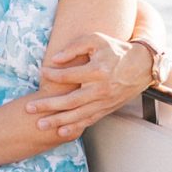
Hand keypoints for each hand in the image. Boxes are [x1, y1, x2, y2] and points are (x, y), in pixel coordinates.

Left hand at [26, 32, 151, 136]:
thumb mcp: (96, 40)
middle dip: (48, 106)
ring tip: (40, 124)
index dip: (52, 74)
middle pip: (70, 101)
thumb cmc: (116, 49)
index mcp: (98, 71)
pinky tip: (61, 131)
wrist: (143, 65)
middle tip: (29, 109)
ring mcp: (105, 102)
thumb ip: (74, 47)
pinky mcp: (107, 108)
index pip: (68, 76)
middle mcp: (101, 89)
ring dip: (58, 121)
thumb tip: (54, 60)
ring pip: (78, 114)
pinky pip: (89, 120)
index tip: (41, 72)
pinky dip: (75, 127)